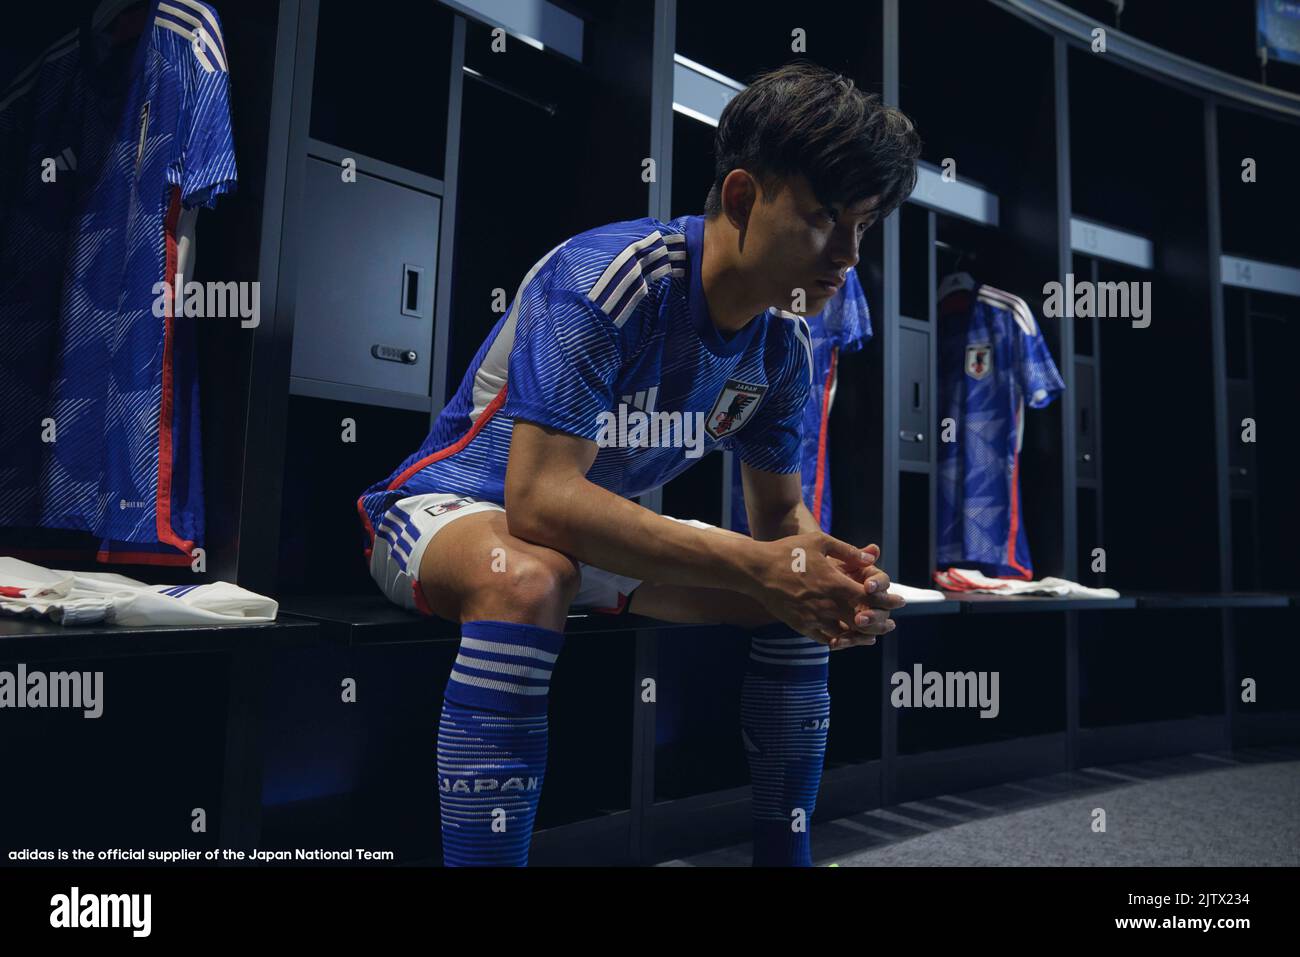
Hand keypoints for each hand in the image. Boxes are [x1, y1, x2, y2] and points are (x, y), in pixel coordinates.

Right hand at [746, 533, 895, 648]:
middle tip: (890, 625)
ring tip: (872, 636)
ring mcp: (813, 617)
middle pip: (862, 620)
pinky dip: (839, 641)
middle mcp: (827, 604)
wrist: (756, 570)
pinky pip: (825, 639)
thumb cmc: (788, 551)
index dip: (888, 601)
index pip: (870, 597)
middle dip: (880, 623)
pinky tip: (845, 639)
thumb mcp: (819, 542)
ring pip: (845, 634)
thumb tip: (872, 556)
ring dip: (861, 636)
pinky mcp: (800, 625)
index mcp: (834, 583)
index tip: (899, 602)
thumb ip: (848, 551)